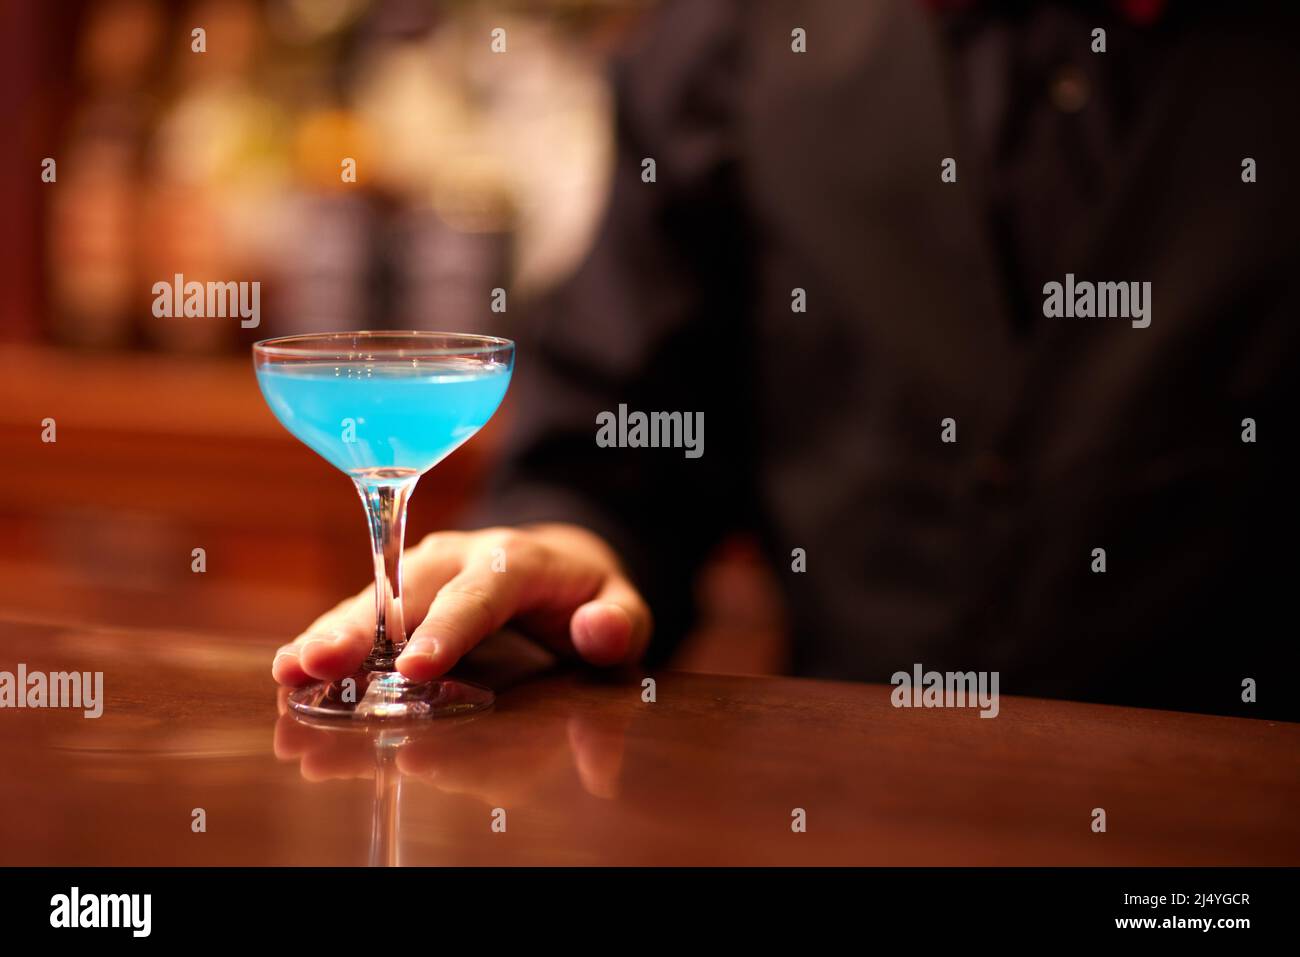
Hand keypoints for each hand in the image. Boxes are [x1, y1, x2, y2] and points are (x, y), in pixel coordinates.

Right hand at [271, 524, 651, 685]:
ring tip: (288, 671)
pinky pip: (361, 618)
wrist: (555, 564)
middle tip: (317, 664)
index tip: (414, 668)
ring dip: (330, 637)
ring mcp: (422, 574)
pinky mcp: (399, 596)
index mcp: (517, 560)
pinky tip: (289, 673)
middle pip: (406, 591)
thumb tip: (600, 631)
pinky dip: (327, 643)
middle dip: (361, 628)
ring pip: (372, 602)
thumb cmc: (588, 594)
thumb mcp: (622, 604)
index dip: (447, 628)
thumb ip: (621, 620)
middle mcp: (459, 558)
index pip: (481, 592)